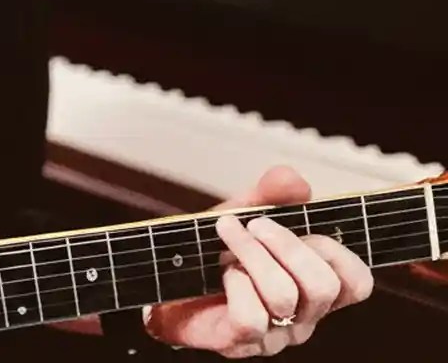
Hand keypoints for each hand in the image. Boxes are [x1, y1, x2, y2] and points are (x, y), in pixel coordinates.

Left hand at [143, 166, 373, 356]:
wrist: (164, 280)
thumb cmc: (212, 253)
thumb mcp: (244, 213)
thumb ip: (271, 194)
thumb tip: (293, 179)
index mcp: (313, 288)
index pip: (356, 283)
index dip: (335, 250)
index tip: (300, 226)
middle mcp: (301, 316)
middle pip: (323, 287)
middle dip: (287, 245)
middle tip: (255, 225)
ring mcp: (272, 333)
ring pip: (283, 296)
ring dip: (251, 255)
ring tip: (228, 238)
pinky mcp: (239, 342)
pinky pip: (251, 316)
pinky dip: (235, 285)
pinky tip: (223, 273)